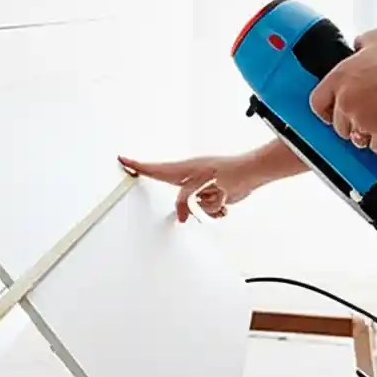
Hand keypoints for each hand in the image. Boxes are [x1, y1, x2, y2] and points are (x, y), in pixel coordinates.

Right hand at [117, 154, 262, 222]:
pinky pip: (206, 208)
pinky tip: (226, 201)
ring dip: (208, 207)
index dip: (137, 166)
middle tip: (205, 196)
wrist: (254, 173)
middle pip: (179, 195)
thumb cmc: (231, 173)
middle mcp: (190, 175)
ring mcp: (201, 184)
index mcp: (184, 168)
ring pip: (193, 206)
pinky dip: (216, 208)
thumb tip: (181, 216)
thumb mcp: (201, 188)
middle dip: (189, 203)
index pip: (154, 169)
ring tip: (221, 196)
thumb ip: (185, 202)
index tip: (123, 160)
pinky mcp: (211, 192)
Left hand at [308, 28, 376, 151]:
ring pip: (356, 137)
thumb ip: (362, 42)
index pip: (317, 102)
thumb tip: (358, 46)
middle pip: (338, 124)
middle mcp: (346, 101)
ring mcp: (361, 119)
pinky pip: (376, 145)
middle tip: (365, 118)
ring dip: (366, 134)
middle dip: (350, 124)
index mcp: (339, 79)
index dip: (325, 110)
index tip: (333, 113)